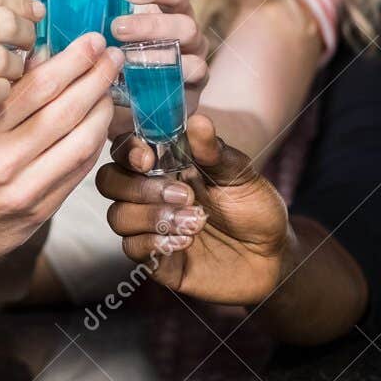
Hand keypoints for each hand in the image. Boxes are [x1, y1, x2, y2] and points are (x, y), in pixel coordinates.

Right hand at [0, 34, 118, 272]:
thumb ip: (1, 91)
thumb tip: (44, 56)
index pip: (40, 86)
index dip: (74, 59)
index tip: (92, 41)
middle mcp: (4, 162)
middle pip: (68, 112)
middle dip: (98, 78)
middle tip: (113, 58)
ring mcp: (24, 191)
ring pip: (82, 144)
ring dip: (103, 112)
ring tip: (109, 90)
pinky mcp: (38, 214)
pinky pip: (78, 173)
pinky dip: (93, 144)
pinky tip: (96, 126)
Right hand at [96, 114, 288, 303]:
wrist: (271, 259)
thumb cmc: (254, 211)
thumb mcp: (241, 176)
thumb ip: (215, 152)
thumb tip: (198, 121)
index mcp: (166, 165)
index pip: (125, 149)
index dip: (128, 150)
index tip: (148, 158)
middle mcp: (150, 193)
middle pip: (109, 181)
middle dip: (139, 187)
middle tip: (184, 195)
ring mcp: (149, 227)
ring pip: (117, 216)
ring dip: (154, 217)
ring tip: (196, 222)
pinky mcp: (154, 259)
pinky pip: (132, 248)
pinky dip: (155, 243)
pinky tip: (186, 242)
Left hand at [115, 0, 209, 109]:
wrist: (133, 108)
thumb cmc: (123, 65)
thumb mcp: (114, 42)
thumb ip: (106, 26)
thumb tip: (74, 12)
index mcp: (173, 17)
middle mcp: (189, 38)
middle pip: (184, 24)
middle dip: (150, 25)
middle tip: (117, 28)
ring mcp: (195, 64)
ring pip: (190, 53)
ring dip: (159, 56)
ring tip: (128, 59)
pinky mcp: (194, 92)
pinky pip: (191, 83)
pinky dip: (171, 80)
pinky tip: (145, 82)